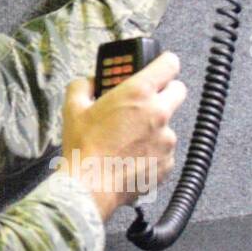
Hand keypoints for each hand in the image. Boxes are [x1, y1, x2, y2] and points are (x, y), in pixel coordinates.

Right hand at [57, 52, 186, 221]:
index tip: (159, 67)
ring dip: (154, 127)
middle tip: (144, 101)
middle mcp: (158, 113)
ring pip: (168, 124)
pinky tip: (131, 156)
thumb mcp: (73, 107)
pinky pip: (165, 151)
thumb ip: (84, 85)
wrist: (89, 186)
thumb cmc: (83, 148)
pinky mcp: (168, 163)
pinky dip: (153, 151)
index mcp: (138, 93)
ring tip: (128, 138)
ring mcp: (166, 140)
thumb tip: (90, 82)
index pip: (169, 64)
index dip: (164, 63)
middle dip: (164, 92)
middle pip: (178, 90)